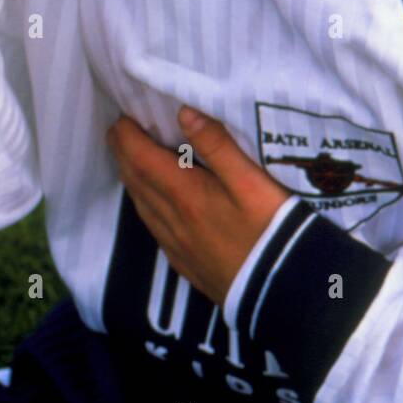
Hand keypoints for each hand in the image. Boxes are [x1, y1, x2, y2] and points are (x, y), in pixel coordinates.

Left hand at [106, 106, 291, 305]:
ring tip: (131, 159)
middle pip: (135, 181)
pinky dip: (145, 205)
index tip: (122, 115)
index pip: (140, 158)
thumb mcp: (251, 181)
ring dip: (131, 179)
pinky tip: (154, 203)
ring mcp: (176, 245)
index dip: (126, 135)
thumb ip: (218, 146)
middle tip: (119, 130)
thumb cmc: (272, 229)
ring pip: (141, 205)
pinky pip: (153, 227)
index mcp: (185, 194)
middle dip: (123, 153)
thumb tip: (184, 112)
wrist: (282, 290)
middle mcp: (172, 220)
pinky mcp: (186, 263)